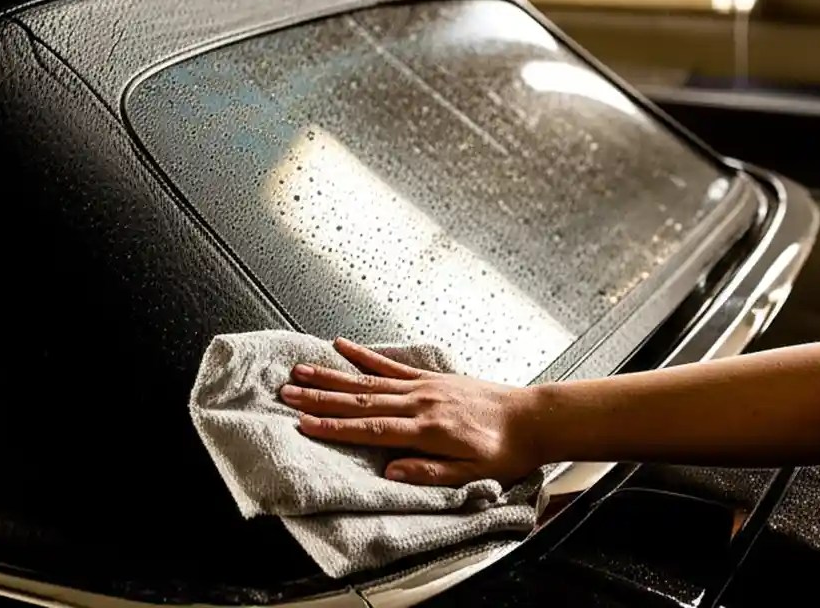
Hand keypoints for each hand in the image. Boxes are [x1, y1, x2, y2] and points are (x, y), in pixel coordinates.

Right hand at [280, 337, 544, 485]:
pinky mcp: (428, 377)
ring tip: (302, 371)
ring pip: (368, 380)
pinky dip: (363, 355)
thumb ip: (431, 472)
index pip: (371, 429)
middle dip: (320, 397)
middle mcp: (420, 403)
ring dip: (332, 375)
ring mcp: (422, 387)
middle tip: (287, 393)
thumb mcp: (474, 474)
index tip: (306, 424)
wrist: (532, 418)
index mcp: (428, 430)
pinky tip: (341, 345)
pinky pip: (390, 365)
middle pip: (360, 400)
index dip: (336, 427)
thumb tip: (391, 471)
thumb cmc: (505, 450)